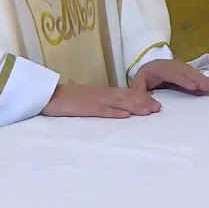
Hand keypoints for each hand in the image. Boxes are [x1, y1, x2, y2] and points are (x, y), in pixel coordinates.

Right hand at [41, 84, 161, 118]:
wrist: (49, 95)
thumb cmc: (69, 99)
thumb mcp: (90, 98)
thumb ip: (104, 101)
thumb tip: (121, 108)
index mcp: (104, 92)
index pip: (128, 93)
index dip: (143, 98)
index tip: (156, 103)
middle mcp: (103, 94)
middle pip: (127, 97)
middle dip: (144, 102)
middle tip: (158, 109)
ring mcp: (95, 100)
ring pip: (119, 102)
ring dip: (135, 106)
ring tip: (148, 111)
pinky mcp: (86, 108)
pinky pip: (102, 110)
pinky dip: (115, 112)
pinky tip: (125, 115)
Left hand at [130, 59, 208, 93]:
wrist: (147, 68)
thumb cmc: (142, 79)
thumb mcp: (136, 85)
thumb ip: (139, 94)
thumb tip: (154, 107)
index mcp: (157, 67)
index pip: (172, 73)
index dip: (183, 80)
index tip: (193, 87)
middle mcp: (170, 65)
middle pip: (185, 71)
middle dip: (197, 78)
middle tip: (208, 87)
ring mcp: (178, 66)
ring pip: (191, 71)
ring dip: (202, 78)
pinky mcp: (184, 71)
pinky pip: (194, 74)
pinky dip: (202, 79)